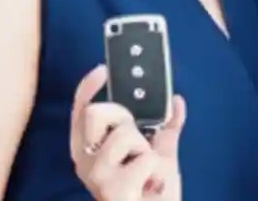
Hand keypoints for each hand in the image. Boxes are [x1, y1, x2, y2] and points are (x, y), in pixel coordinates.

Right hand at [69, 64, 186, 200]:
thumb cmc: (151, 196)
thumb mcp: (158, 157)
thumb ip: (165, 129)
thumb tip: (177, 102)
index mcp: (90, 152)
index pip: (79, 111)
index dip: (87, 87)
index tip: (103, 69)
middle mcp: (86, 163)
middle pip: (96, 112)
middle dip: (123, 117)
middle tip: (139, 139)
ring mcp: (98, 176)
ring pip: (125, 133)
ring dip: (146, 149)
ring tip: (147, 173)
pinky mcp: (114, 189)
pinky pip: (146, 158)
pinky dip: (159, 170)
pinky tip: (152, 188)